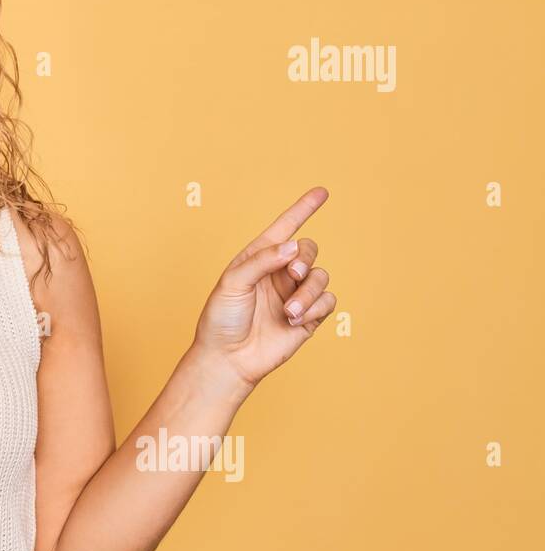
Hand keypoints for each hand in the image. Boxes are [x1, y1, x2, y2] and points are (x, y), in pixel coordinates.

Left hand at [191, 186, 334, 392]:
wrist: (228, 358)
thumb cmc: (221, 319)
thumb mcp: (233, 283)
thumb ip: (262, 261)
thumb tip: (292, 246)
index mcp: (259, 258)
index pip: (285, 228)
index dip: (303, 209)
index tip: (322, 192)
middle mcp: (279, 273)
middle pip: (309, 249)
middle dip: (304, 258)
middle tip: (292, 274)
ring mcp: (295, 294)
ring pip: (320, 276)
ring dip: (308, 291)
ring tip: (290, 310)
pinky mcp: (308, 316)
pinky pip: (327, 301)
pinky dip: (316, 308)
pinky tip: (296, 319)